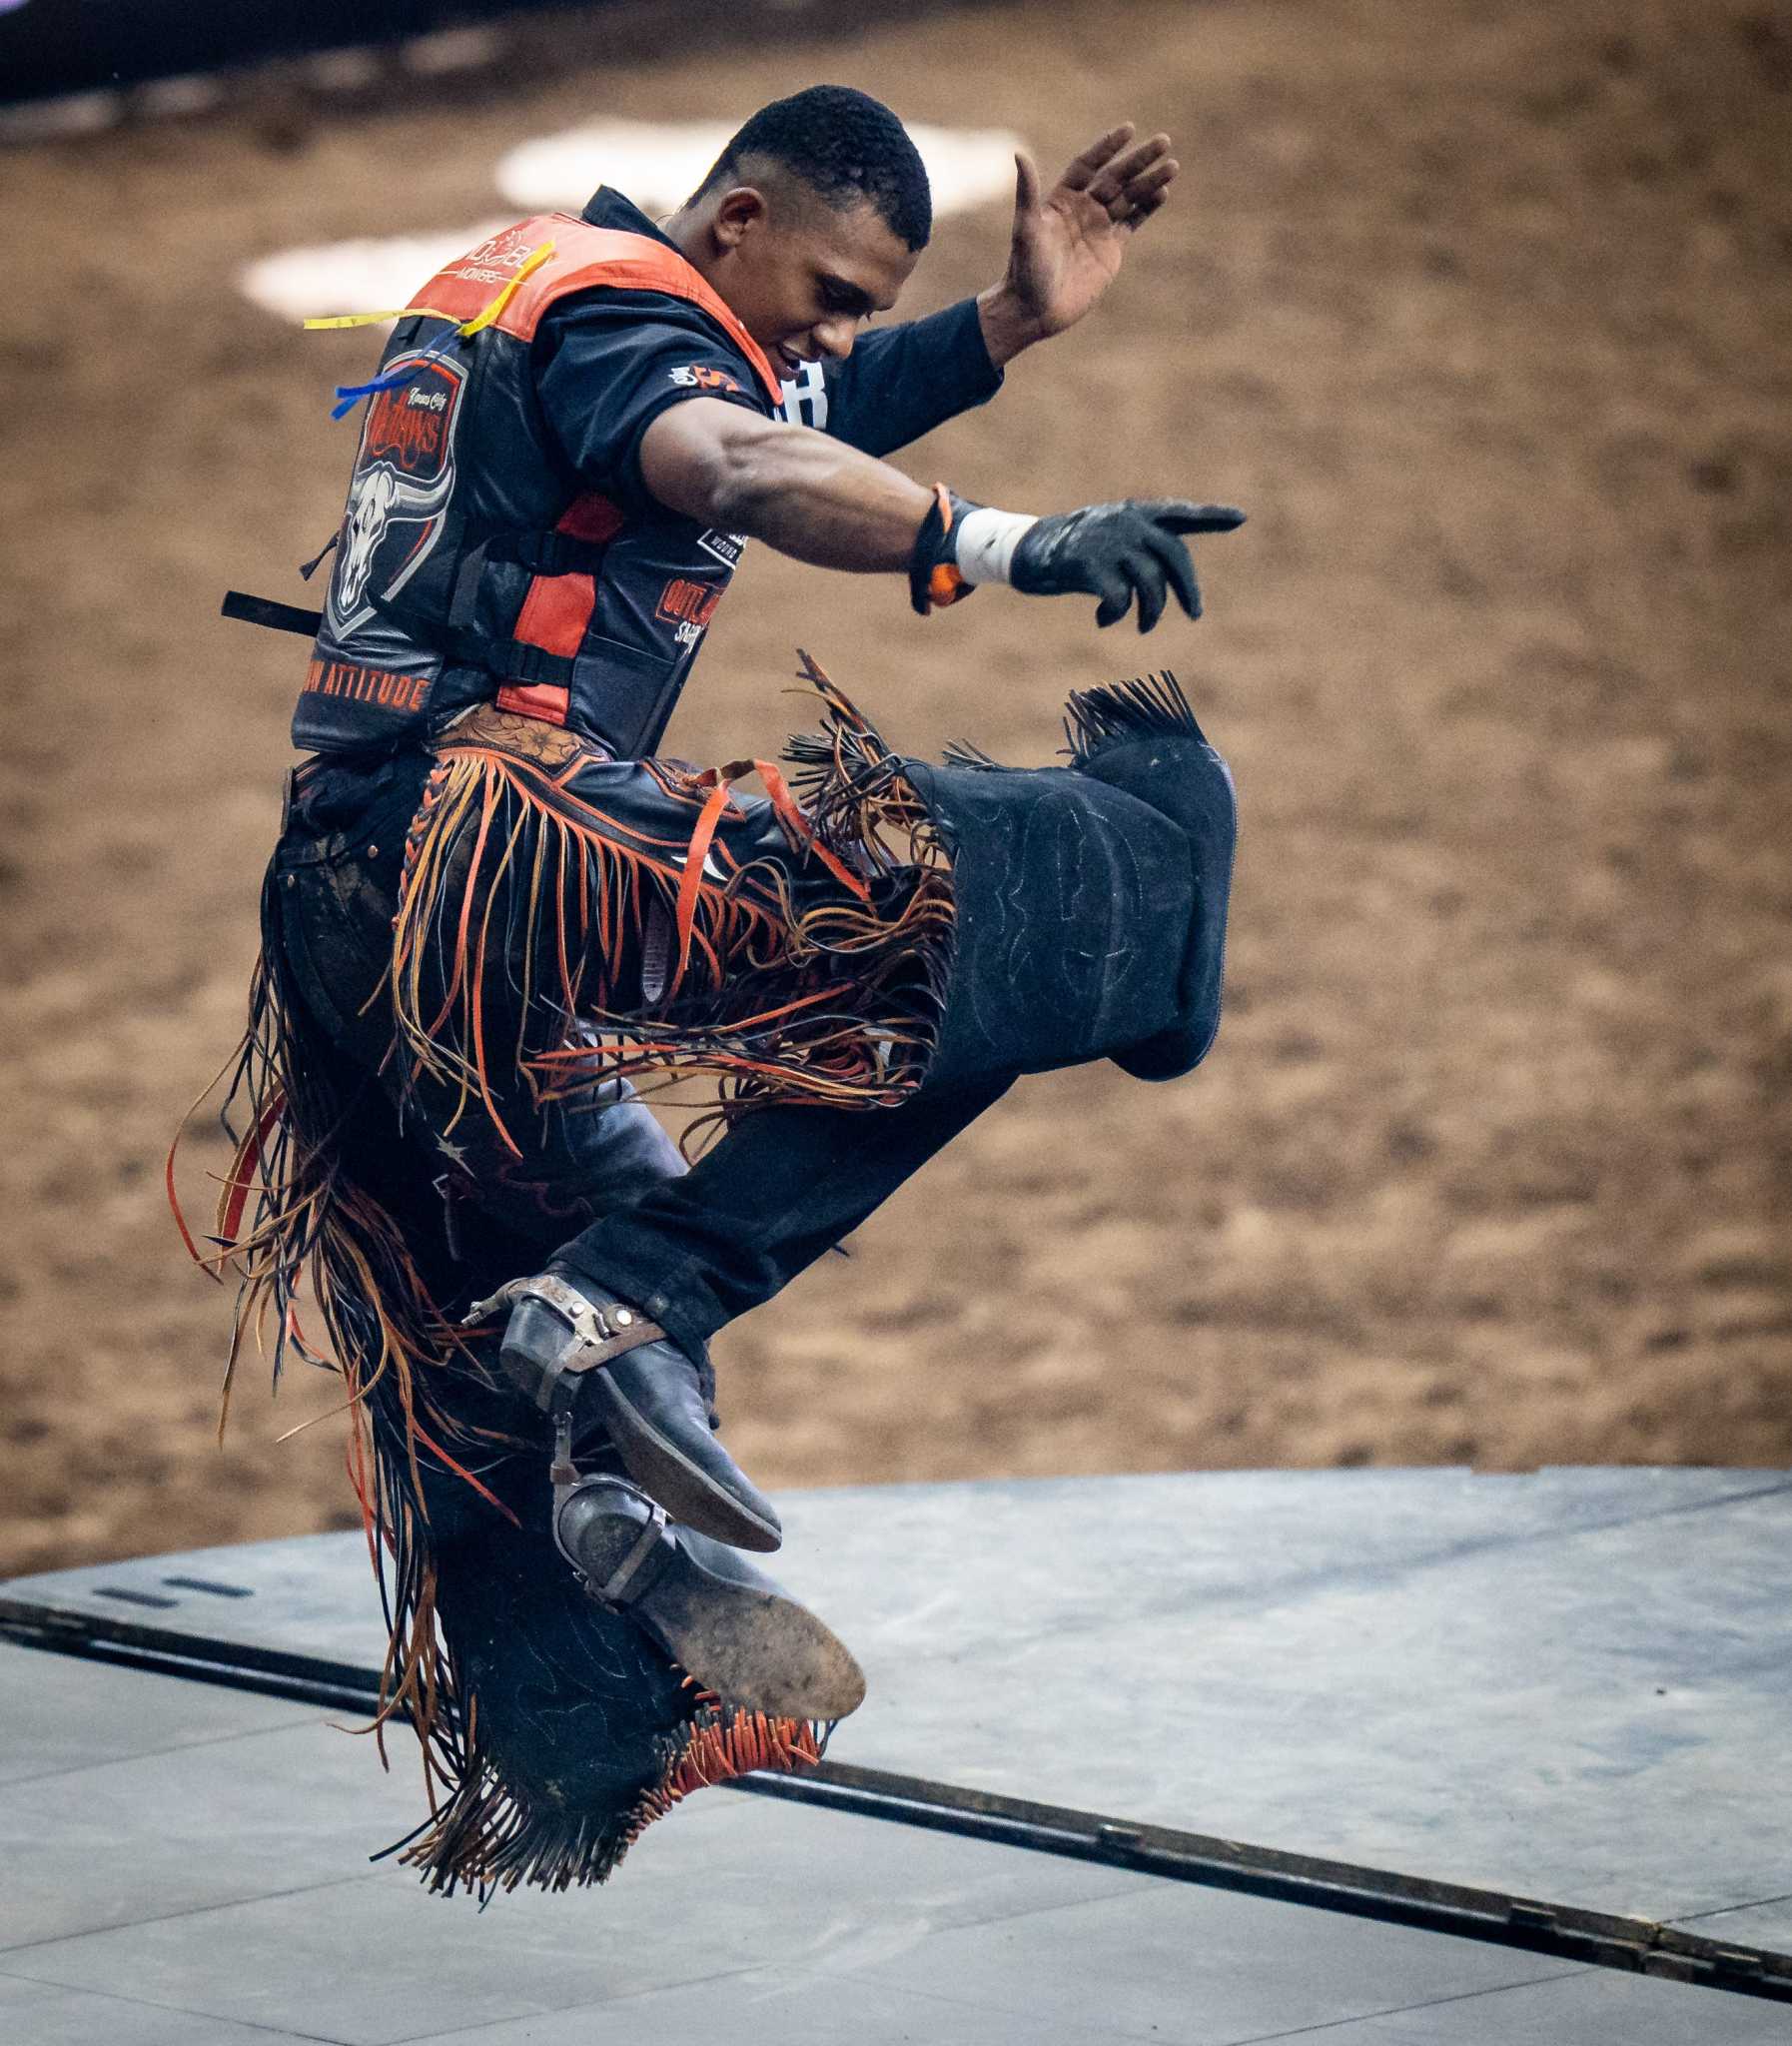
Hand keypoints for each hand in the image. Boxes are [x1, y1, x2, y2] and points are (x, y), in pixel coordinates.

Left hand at [978, 124, 1178, 365]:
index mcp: (1062, 199)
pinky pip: (1133, 222)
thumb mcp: (1025, 229)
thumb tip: (1019, 154)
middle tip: (1163, 141)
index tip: (1129, 130)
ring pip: (1130, 197)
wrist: (1035, 311)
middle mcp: (1082, 208)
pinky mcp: (1111, 249)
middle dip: (1139, 160)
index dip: (1107, 147)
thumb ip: (1027, 192)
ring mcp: (1098, 227)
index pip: (1088, 164)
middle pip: (1116, 176)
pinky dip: (1148, 208)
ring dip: (1150, 181)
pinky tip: (1163, 192)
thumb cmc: (1025, 270)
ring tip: (1173, 166)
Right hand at [1010, 500, 1243, 630]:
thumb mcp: (1111, 537)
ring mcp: (1110, 541)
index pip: (1182, 514)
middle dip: (1189, 590)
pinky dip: (1117, 616)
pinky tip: (1104, 620)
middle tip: (1195, 615)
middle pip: (1175, 558)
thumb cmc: (1074, 549)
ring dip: (1151, 613)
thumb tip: (1173, 580)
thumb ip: (1142, 547)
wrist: (1027, 550)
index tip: (1242, 518)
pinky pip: (1120, 600)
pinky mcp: (1090, 564)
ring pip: (1150, 585)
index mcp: (1136, 513)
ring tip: (1144, 626)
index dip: (1212, 517)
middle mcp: (1128, 522)